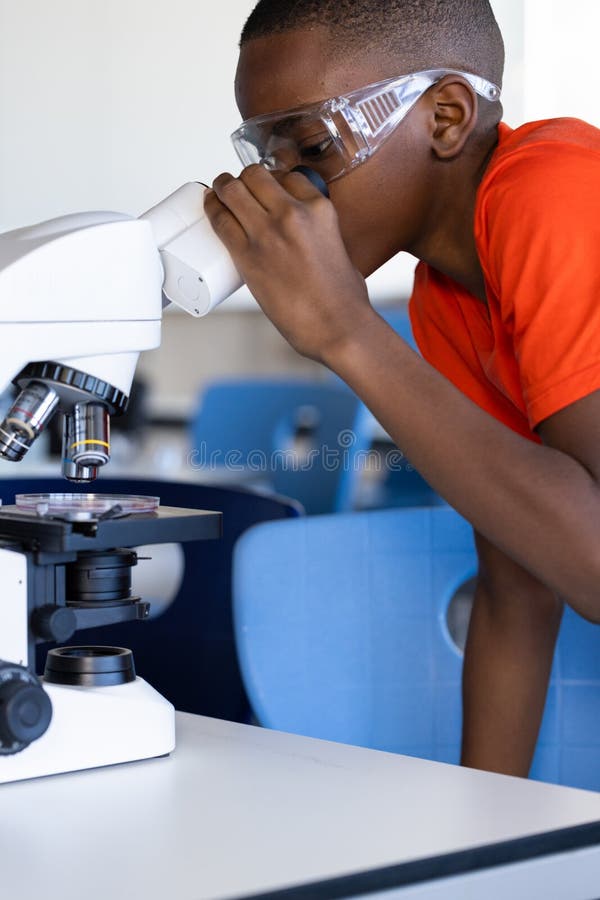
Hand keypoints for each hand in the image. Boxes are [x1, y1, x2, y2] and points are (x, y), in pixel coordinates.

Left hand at [203, 165, 374, 362]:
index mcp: (320, 209)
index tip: (265, 191)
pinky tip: (210, 207)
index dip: (272, 181)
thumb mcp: (339, 247)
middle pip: (255, 175)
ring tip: (218, 192)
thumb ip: (320, 233)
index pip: (287, 176)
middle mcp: (293, 213)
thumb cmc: (343, 297)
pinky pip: (220, 221)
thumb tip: (307, 235)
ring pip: (232, 190)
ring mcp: (267, 233)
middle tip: (236, 188)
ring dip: (222, 188)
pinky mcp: (247, 256)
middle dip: (244, 179)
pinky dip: (211, 210)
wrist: (337, 325)